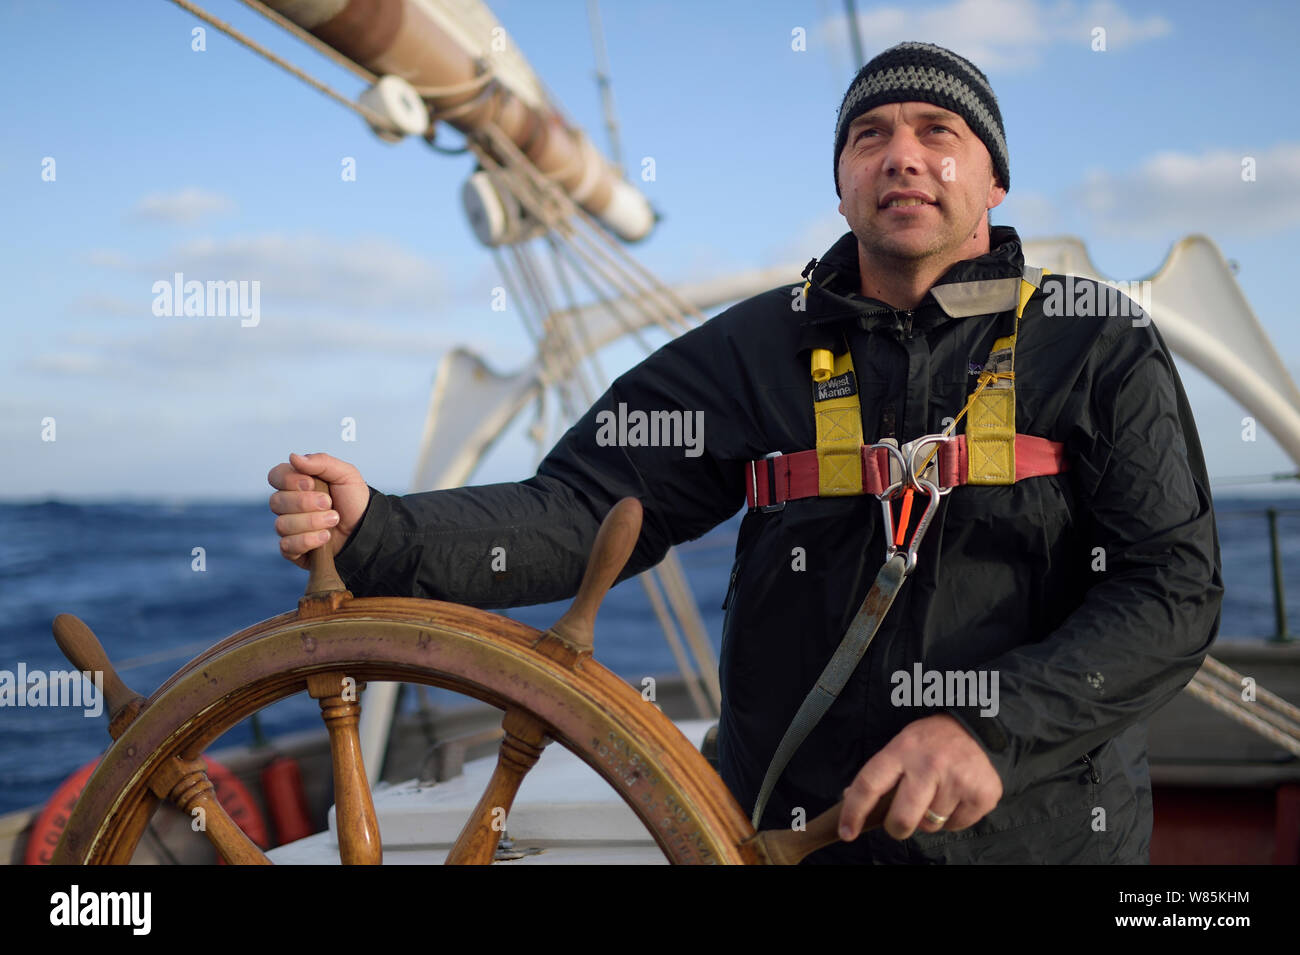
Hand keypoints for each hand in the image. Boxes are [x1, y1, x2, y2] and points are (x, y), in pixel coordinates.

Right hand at [267, 452, 369, 568]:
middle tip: (329, 503)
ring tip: (334, 519)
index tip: (311, 483)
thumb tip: (293, 457)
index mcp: (296, 483)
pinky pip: (287, 546)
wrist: (367, 528)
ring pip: (282, 525)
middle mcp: (287, 505)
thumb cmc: (354, 500)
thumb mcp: (345, 474)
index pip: (275, 476)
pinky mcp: (293, 549)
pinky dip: (308, 541)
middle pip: (276, 502)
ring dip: (311, 522)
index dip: (290, 480)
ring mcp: (289, 528)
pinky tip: (326, 537)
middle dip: (305, 503)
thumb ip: (322, 462)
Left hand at [838, 714, 1001, 841]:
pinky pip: (956, 826)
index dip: (854, 812)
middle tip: (900, 820)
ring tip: (937, 793)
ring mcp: (957, 780)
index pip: (869, 785)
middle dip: (897, 827)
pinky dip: (953, 818)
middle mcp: (929, 764)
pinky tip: (956, 796)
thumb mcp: (900, 745)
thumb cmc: (929, 742)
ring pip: (931, 825)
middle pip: (902, 819)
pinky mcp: (982, 794)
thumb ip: (879, 774)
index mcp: (901, 750)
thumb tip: (849, 800)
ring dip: (929, 818)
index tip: (847, 832)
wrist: (974, 726)